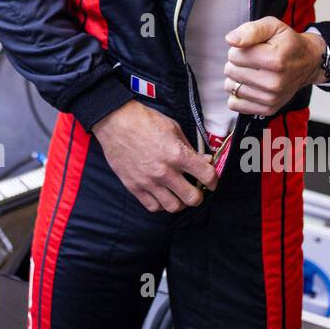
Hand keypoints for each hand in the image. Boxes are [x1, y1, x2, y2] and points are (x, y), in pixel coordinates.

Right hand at [91, 100, 217, 212]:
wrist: (115, 121)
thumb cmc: (144, 121)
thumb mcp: (173, 128)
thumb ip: (190, 147)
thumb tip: (205, 161)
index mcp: (177, 154)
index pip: (207, 176)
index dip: (214, 180)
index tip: (212, 181)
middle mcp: (164, 171)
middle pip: (193, 198)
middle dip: (198, 195)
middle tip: (195, 189)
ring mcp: (148, 181)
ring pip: (174, 207)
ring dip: (179, 201)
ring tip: (177, 193)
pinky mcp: (134, 186)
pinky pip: (153, 206)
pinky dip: (160, 203)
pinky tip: (161, 194)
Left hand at [222, 17, 325, 117]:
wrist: (308, 63)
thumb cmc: (288, 43)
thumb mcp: (273, 26)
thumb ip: (251, 30)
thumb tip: (231, 39)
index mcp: (274, 60)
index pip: (233, 55)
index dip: (239, 49)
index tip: (253, 49)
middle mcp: (274, 82)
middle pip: (230, 71)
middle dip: (237, 63)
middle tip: (254, 60)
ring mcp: (271, 98)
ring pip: (231, 87)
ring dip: (237, 78)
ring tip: (253, 72)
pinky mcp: (268, 108)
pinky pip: (235, 104)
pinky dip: (238, 94)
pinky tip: (250, 85)